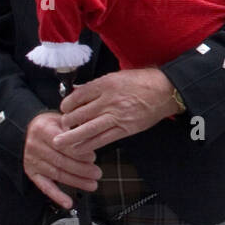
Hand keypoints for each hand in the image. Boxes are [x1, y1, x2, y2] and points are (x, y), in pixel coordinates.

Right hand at [23, 110, 101, 209]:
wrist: (30, 128)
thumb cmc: (51, 124)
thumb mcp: (61, 118)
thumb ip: (74, 126)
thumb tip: (93, 134)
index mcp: (43, 130)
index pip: (62, 145)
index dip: (78, 153)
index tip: (92, 157)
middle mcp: (35, 146)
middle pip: (60, 161)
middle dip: (81, 169)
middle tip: (97, 173)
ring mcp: (32, 161)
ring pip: (56, 174)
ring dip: (76, 182)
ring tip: (92, 184)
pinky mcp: (32, 173)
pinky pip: (45, 186)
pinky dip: (57, 196)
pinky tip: (68, 202)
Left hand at [56, 67, 181, 154]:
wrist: (165, 91)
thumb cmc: (144, 81)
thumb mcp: (118, 76)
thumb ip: (98, 85)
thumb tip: (79, 91)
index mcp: (106, 84)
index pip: (78, 95)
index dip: (67, 104)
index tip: (64, 108)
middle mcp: (109, 100)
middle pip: (79, 114)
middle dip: (66, 121)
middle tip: (61, 125)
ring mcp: (117, 116)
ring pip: (87, 129)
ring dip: (71, 137)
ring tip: (59, 143)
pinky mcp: (125, 129)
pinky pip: (103, 139)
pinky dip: (89, 145)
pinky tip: (79, 149)